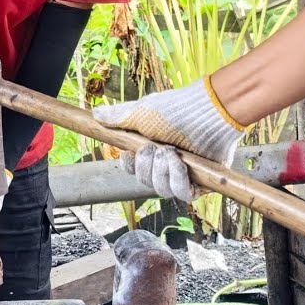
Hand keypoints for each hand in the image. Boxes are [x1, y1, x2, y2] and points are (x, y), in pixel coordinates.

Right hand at [92, 78, 246, 201]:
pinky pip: (183, 194)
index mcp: (153, 148)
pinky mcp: (202, 181)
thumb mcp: (142, 112)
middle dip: (147, 166)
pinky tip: (181, 163)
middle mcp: (168, 163)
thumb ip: (118, 117)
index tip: (129, 154)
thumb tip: (96, 114)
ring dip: (163, 172)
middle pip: (146, 181)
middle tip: (155, 148)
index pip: (134, 169)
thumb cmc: (178, 109)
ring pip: (163, 190)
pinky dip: (179, 180)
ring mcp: (185, 173)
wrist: (208, 112)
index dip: (131, 165)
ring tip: (171, 153)